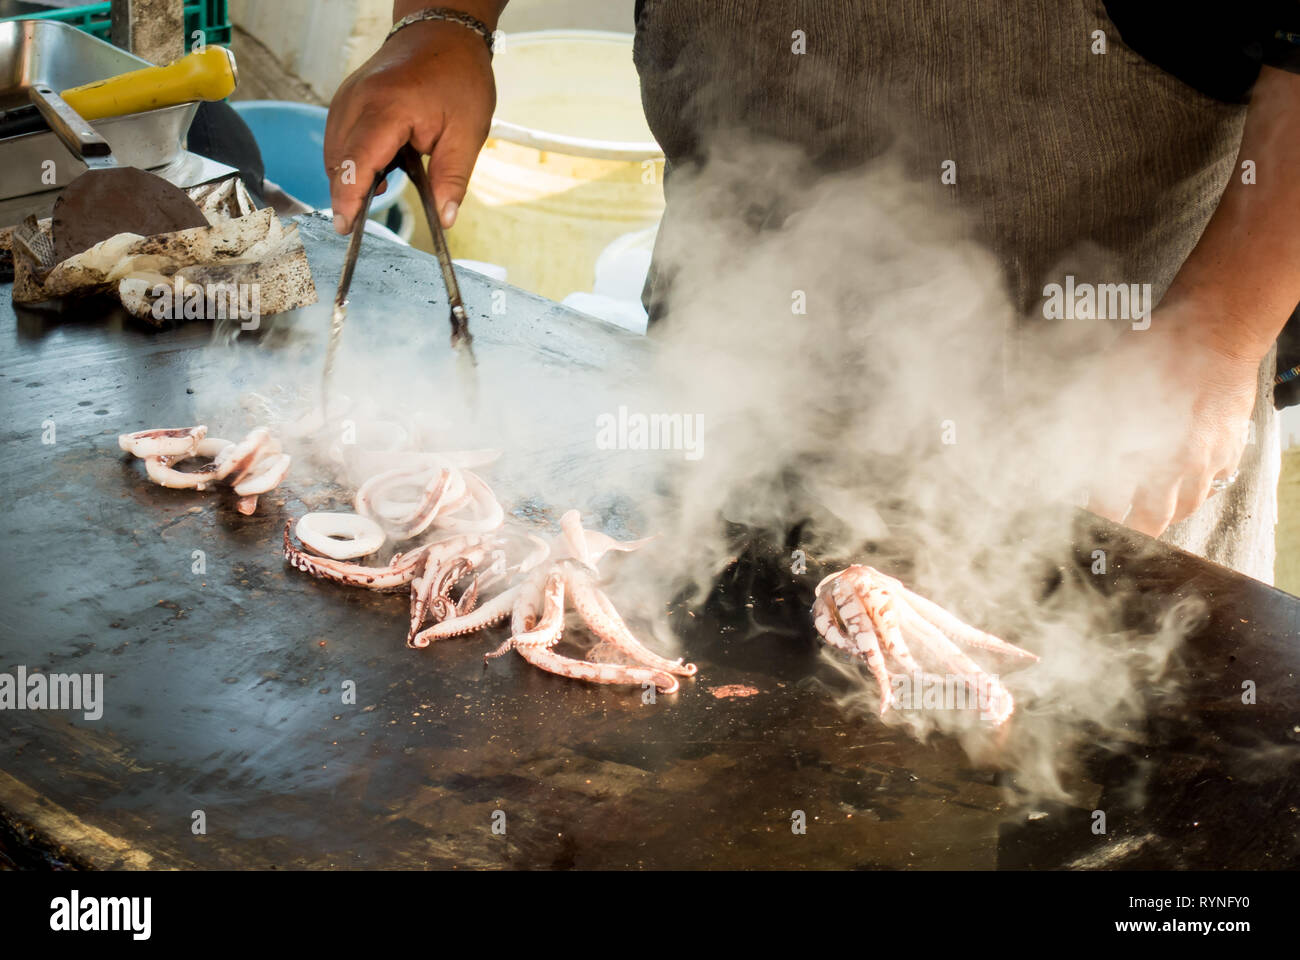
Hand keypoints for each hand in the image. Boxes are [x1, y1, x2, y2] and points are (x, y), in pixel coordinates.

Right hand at [324, 21, 494, 233]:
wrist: (443, 32)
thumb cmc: (458, 76)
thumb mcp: (467, 133)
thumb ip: (452, 179)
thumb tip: (445, 219)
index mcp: (388, 108)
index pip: (357, 161)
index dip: (348, 197)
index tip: (345, 226)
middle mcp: (358, 100)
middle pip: (338, 160)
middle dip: (348, 192)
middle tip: (364, 219)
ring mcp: (348, 97)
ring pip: (335, 151)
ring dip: (351, 176)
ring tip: (385, 182)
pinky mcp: (347, 98)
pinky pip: (339, 137)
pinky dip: (352, 158)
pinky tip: (380, 165)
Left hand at [1082, 306, 1260, 536]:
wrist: (1214, 329)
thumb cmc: (1153, 350)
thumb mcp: (1098, 385)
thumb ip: (1080, 426)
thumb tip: (1063, 456)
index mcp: (1132, 452)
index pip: (1108, 506)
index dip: (1097, 518)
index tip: (1088, 519)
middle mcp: (1171, 465)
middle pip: (1151, 519)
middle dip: (1133, 529)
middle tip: (1121, 531)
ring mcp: (1205, 460)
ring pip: (1186, 507)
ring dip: (1166, 513)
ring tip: (1150, 513)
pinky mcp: (1230, 449)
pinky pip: (1216, 483)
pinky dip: (1199, 488)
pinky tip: (1186, 484)